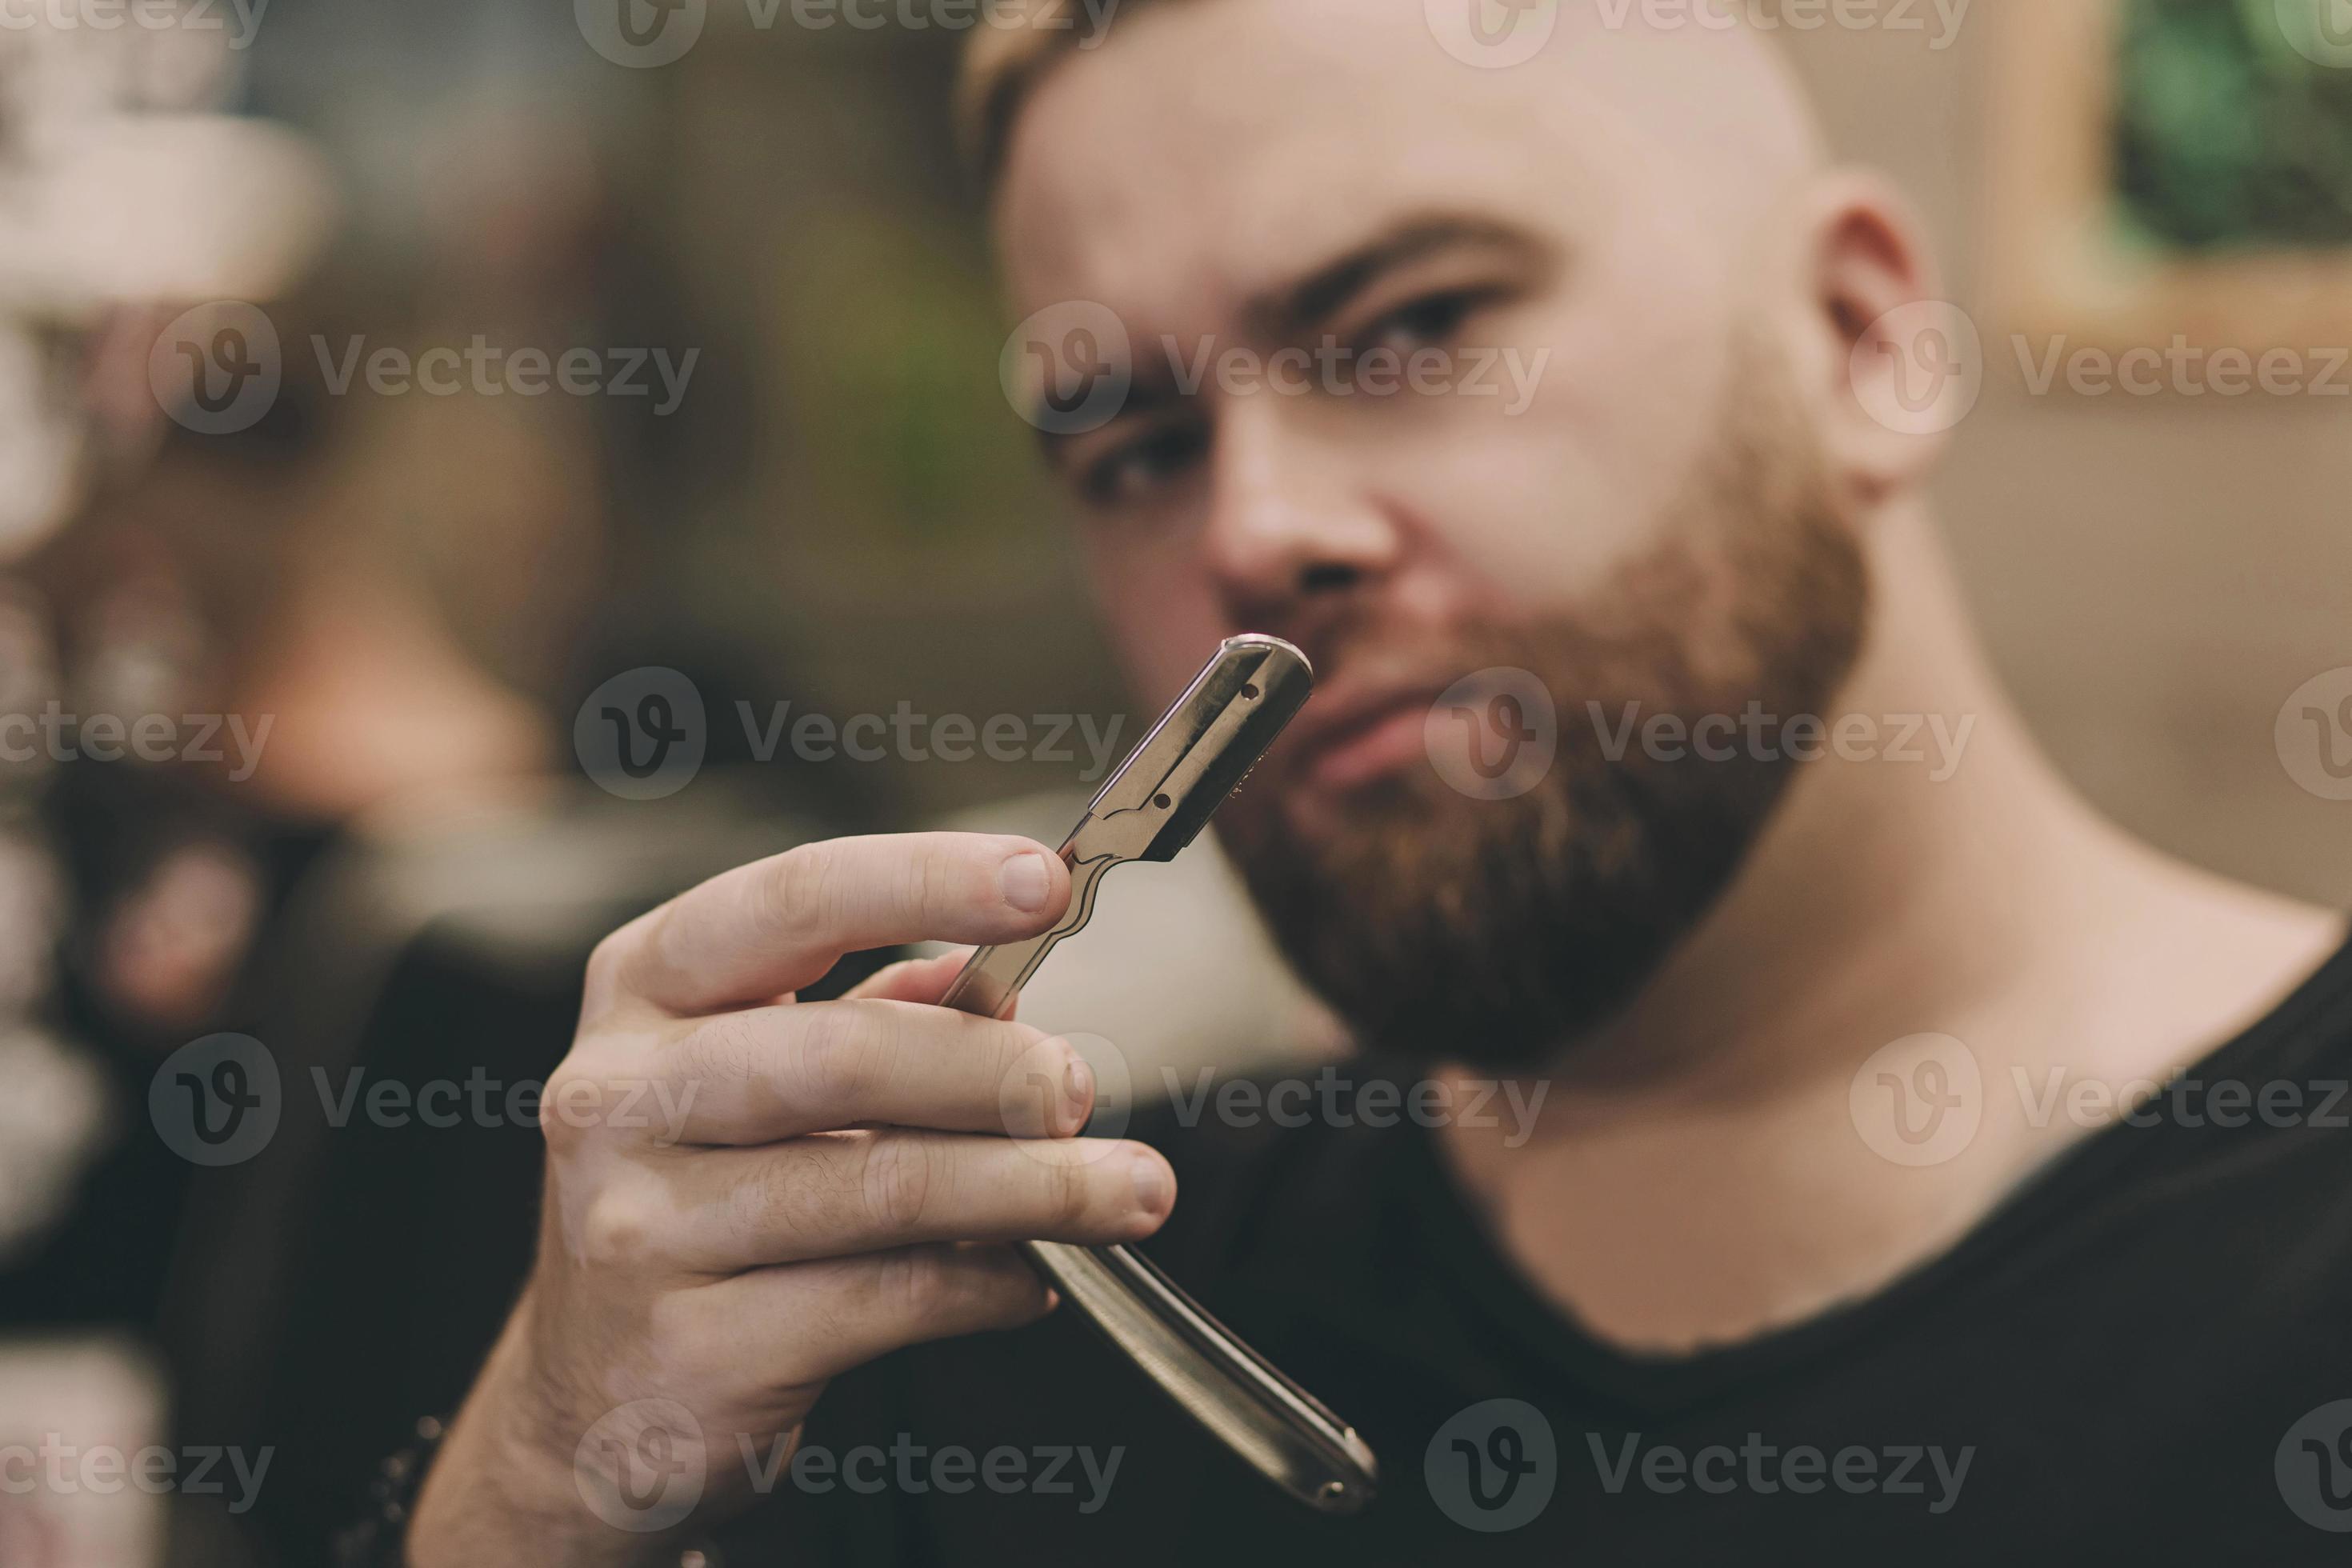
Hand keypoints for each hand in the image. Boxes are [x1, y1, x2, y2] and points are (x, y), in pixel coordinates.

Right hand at [406, 833, 1174, 1563]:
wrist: (588, 1405)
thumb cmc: (689, 1204)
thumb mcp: (750, 1076)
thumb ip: (869, 1015)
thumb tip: (993, 977)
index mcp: (645, 986)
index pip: (795, 899)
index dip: (929, 881)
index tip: (1046, 881)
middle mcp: (624, 1095)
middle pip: (843, 1055)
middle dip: (991, 1068)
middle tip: (1078, 1088)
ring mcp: (643, 1229)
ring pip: (881, 1186)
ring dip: (1033, 1188)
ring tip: (1126, 1190)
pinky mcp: (694, 1349)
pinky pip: (887, 1301)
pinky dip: (985, 1283)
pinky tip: (1029, 1276)